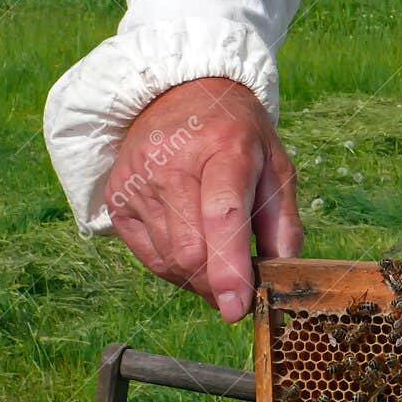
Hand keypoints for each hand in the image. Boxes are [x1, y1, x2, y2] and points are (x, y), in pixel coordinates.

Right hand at [104, 77, 301, 321]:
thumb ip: (284, 223)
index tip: (238, 306)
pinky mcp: (117, 199)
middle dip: (219, 282)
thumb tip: (281, 276)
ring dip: (200, 279)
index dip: (230, 268)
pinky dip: (177, 269)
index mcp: (222, 147)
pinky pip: (149, 257)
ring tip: (220, 262)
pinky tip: (193, 251)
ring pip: (169, 260)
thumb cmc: (238, 136)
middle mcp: (171, 162)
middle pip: (190, 249)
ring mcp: (137, 181)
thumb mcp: (276, 165)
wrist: (181, 95)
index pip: (222, 215)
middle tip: (240, 287)